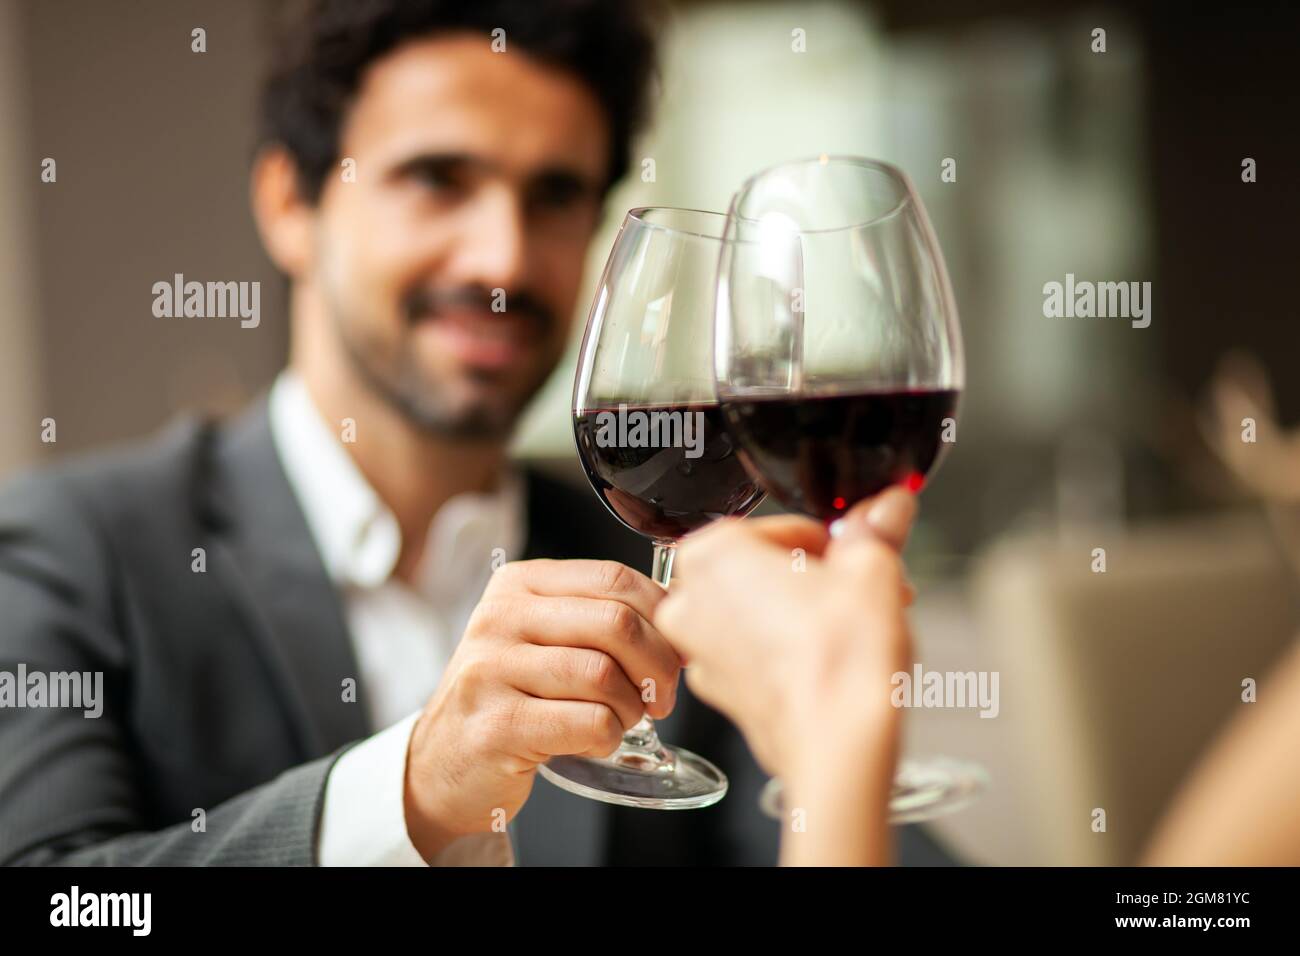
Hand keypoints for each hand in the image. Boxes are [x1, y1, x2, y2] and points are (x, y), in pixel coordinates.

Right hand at [402, 559, 677, 859]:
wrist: (445, 763)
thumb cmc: (510, 697)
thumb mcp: (542, 638)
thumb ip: (597, 618)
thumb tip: (679, 618)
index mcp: (518, 584)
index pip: (613, 578)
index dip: (662, 615)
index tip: (676, 650)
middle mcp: (500, 618)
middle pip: (616, 623)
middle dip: (658, 664)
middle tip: (662, 695)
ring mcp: (492, 670)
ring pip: (604, 675)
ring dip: (631, 707)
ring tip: (622, 719)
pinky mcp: (497, 725)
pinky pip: (589, 722)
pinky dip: (609, 736)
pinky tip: (595, 740)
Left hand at [654, 488, 916, 780]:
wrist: (838, 744)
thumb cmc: (840, 658)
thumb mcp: (871, 568)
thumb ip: (876, 529)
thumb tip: (887, 507)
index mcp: (711, 553)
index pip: (782, 527)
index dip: (832, 541)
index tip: (858, 555)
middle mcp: (691, 601)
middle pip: (766, 569)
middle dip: (820, 577)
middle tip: (866, 589)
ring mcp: (700, 652)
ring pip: (761, 612)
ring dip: (808, 612)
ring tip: (857, 625)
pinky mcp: (722, 693)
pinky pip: (757, 654)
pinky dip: (791, 651)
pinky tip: (832, 660)